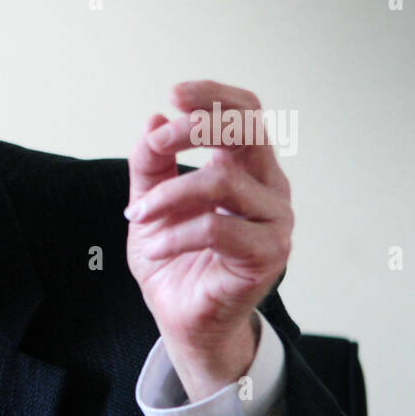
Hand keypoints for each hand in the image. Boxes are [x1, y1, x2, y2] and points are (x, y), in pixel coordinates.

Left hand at [125, 81, 292, 400]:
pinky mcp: (268, 255)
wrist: (182, 320)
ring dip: (168, 195)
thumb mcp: (149, 205)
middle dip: (199, 126)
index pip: (246, 114)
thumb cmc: (173, 261)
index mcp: (246, 169)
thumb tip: (153, 121)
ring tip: (139, 218)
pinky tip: (155, 247)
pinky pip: (216, 228)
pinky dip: (174, 234)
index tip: (173, 94)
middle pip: (249, 132)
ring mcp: (275, 222)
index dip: (214, 96)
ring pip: (223, 181)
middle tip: (160, 142)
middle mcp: (269, 189)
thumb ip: (151, 165)